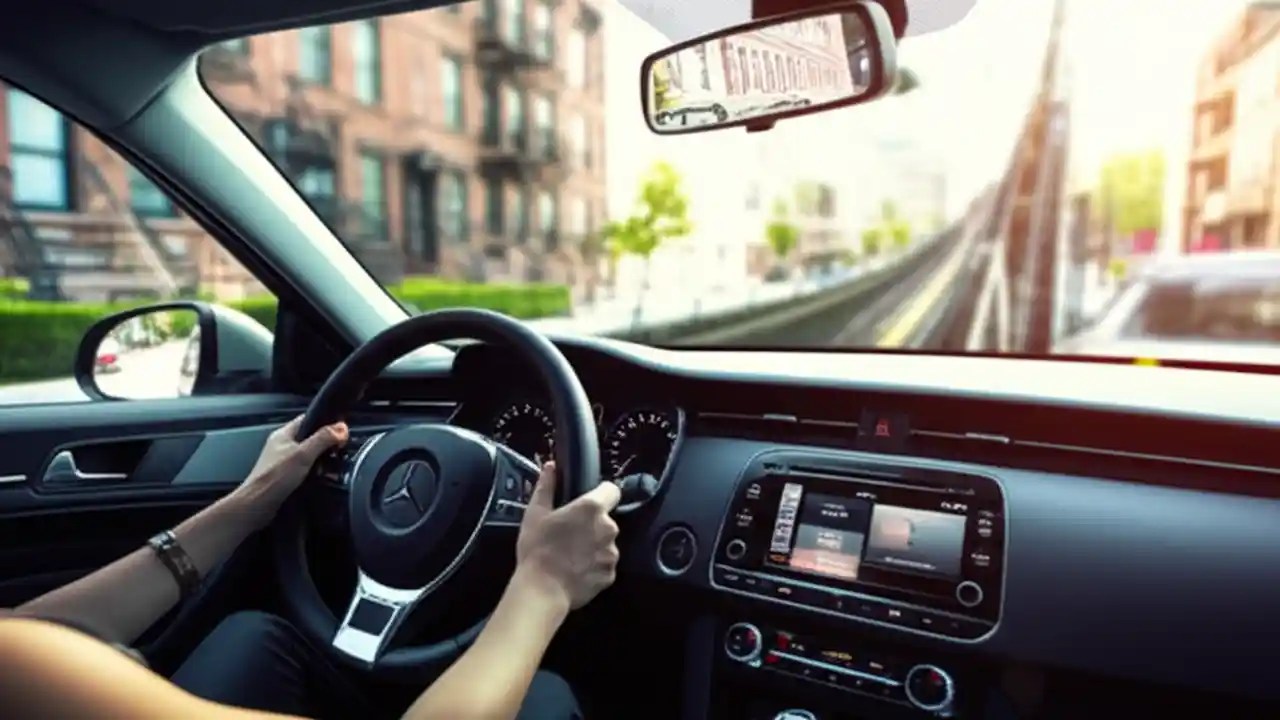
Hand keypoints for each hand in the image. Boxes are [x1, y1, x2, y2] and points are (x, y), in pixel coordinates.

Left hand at [235, 415, 347, 524]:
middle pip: (310, 438)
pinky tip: (322, 480)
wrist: (257, 505)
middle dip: (326, 444)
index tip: (341, 429)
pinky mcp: (285, 478)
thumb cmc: (273, 478)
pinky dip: (315, 474)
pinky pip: (305, 471)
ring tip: (333, 466)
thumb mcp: (303, 454)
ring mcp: (283, 463)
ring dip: (321, 461)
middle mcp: (282, 447)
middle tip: (339, 450)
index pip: (307, 419)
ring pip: (308, 456)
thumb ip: (322, 439)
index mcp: (283, 434)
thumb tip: (341, 427)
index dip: (325, 422)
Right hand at [515, 462, 620, 610]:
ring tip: (570, 554)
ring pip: (606, 543)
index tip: (588, 501)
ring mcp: (611, 553)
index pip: (612, 490)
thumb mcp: (535, 514)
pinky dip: (594, 566)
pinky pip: (604, 565)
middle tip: (570, 533)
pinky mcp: (610, 574)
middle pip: (606, 519)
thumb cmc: (537, 549)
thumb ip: (547, 486)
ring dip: (594, 546)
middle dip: (592, 524)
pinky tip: (575, 569)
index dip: (602, 493)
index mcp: (591, 508)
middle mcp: (608, 528)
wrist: (541, 590)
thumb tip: (551, 467)